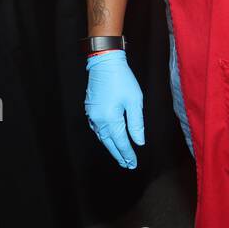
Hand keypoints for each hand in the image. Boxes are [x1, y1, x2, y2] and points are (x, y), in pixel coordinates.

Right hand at [85, 50, 144, 167]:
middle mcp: (98, 120)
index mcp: (110, 119)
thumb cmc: (122, 79)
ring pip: (102, 137)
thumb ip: (136, 123)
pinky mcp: (90, 109)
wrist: (104, 62)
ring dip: (111, 147)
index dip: (128, 154)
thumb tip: (139, 142)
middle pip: (109, 142)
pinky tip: (108, 139)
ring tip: (120, 156)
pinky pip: (97, 129)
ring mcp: (92, 115)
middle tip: (127, 165)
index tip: (133, 164)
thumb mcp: (135, 101)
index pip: (121, 142)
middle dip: (119, 154)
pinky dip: (104, 137)